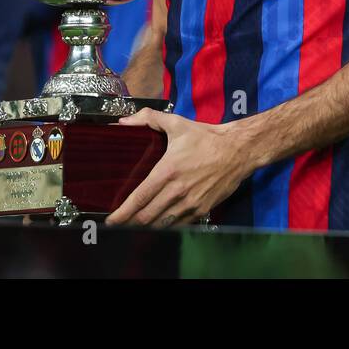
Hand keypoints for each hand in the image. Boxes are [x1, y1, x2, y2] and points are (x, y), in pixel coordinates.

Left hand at [105, 109, 255, 226]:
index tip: (110, 220)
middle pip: (147, 216)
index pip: (140, 198)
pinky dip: (166, 227)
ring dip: (146, 228)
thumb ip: (148, 119)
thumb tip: (123, 121)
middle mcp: (177, 191)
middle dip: (130, 224)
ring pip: (162, 224)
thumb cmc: (206, 137)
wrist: (238, 150)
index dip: (122, 213)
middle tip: (118, 226)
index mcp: (168, 171)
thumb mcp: (176, 123)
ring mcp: (191, 203)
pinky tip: (158, 226)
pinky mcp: (202, 210)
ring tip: (134, 228)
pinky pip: (179, 225)